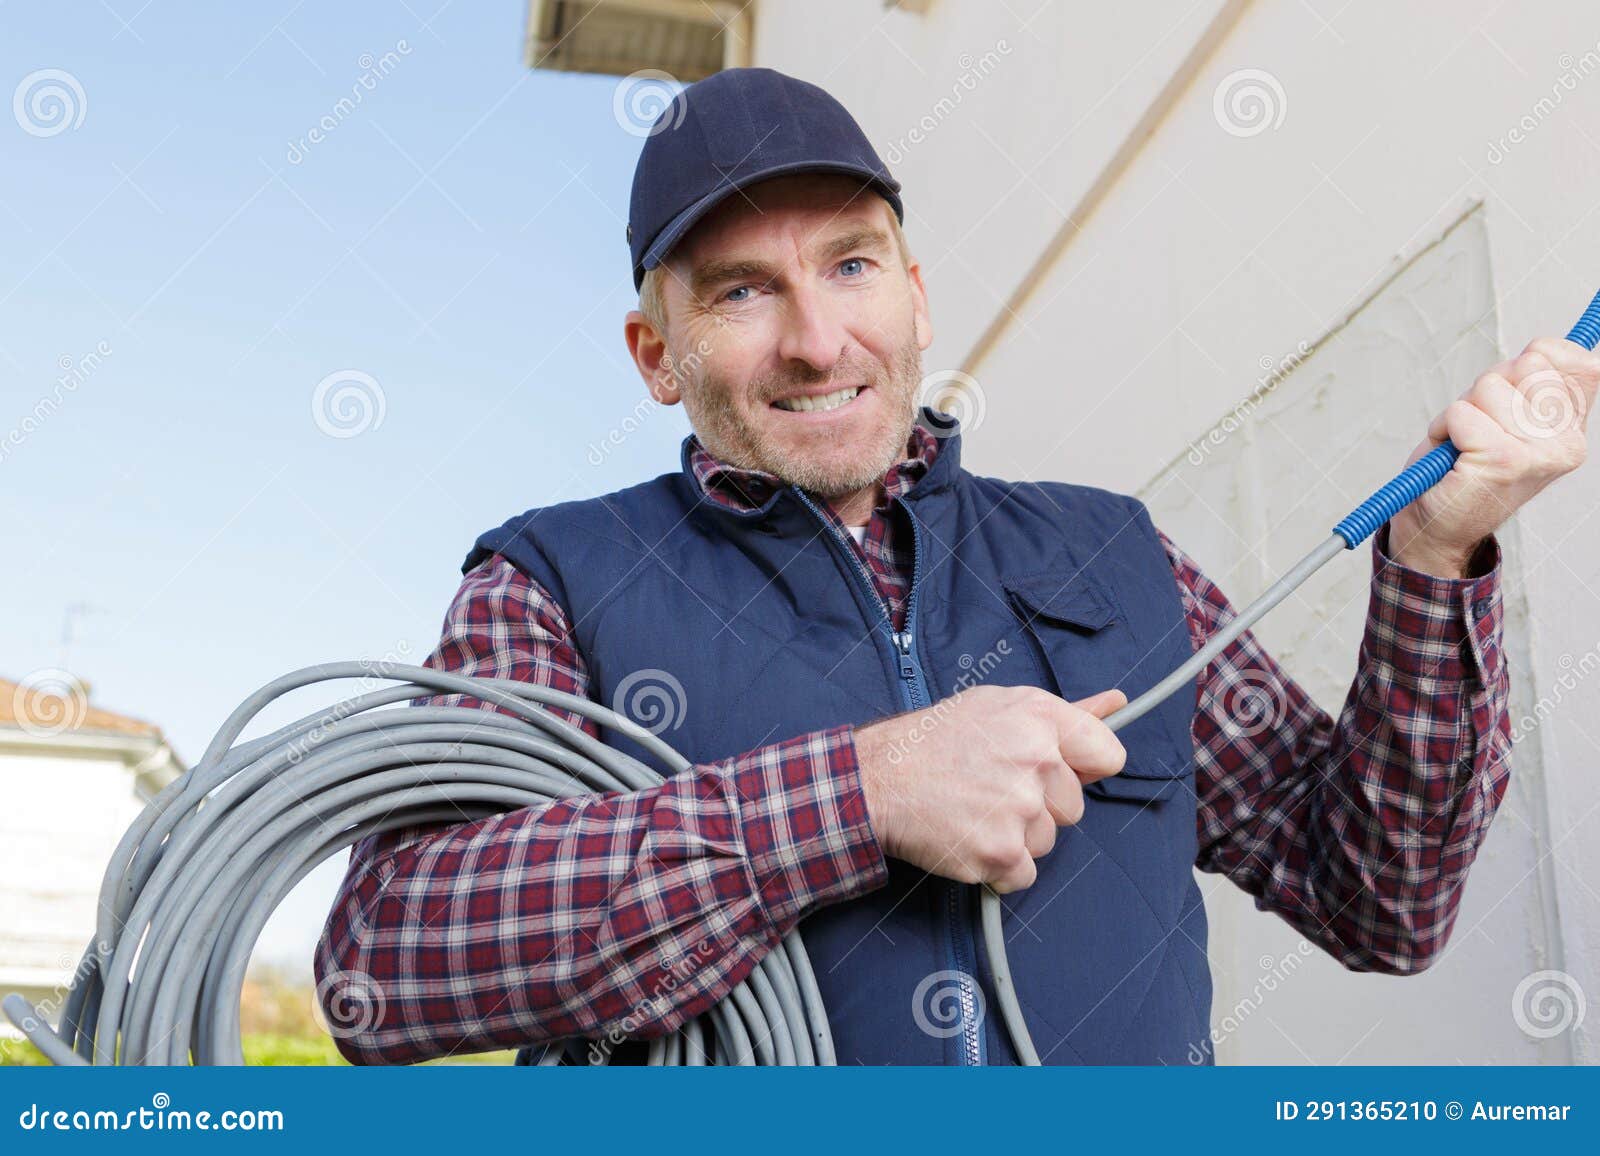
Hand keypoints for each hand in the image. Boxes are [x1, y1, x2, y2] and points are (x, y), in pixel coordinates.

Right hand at [852, 684, 1126, 892]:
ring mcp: (1020, 811)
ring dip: (1017, 835)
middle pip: (1073, 806)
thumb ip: (1066, 713)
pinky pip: (1024, 874)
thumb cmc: (936, 739)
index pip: (1108, 755)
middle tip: (993, 788)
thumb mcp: (999, 705)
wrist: (878, 780)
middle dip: (1040, 804)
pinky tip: (969, 837)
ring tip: (975, 810)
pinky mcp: (1002, 854)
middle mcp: (1037, 762)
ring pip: (1048, 841)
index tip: (1056, 771)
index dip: (1084, 768)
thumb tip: (1117, 704)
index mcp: (1041, 719)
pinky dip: (999, 867)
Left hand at [1388, 337, 1599, 576]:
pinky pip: (1461, 412)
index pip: (1574, 360)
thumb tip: (1541, 349)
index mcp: (1574, 428)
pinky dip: (1444, 427)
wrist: (1437, 527)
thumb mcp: (1505, 416)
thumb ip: (1528, 385)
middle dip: (1488, 388)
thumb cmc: (1465, 465)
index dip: (1533, 361)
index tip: (1512, 393)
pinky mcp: (1503, 461)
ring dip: (1463, 410)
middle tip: (1478, 427)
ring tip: (1464, 444)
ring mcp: (1539, 453)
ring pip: (1489, 386)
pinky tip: (1452, 455)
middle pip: (1525, 364)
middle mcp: (1567, 442)